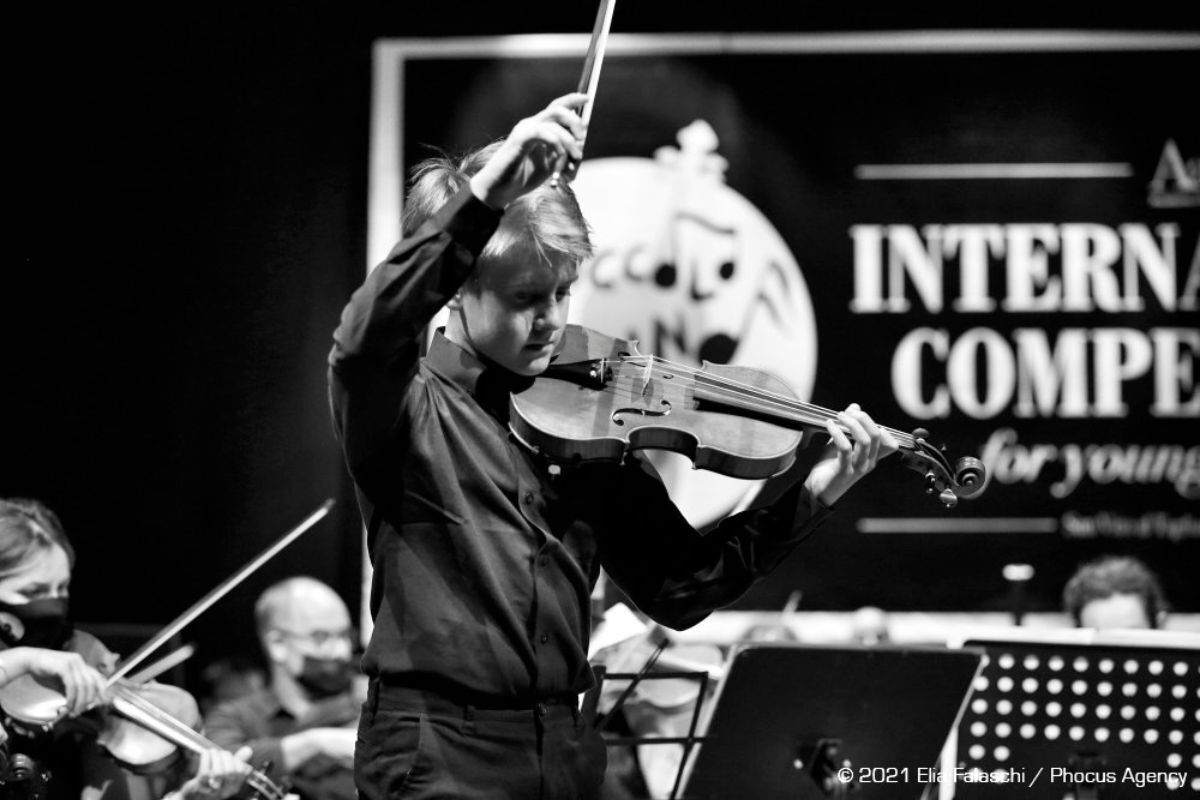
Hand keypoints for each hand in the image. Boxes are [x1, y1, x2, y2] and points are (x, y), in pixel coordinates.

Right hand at [5, 646, 109, 716]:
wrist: (29, 661)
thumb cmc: (45, 672)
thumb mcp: (61, 683)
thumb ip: (72, 691)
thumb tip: (80, 705)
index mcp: (82, 664)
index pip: (98, 678)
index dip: (104, 690)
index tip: (105, 702)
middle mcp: (80, 662)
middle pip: (92, 683)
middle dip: (89, 700)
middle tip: (81, 712)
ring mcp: (73, 662)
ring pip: (83, 686)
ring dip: (79, 702)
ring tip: (73, 712)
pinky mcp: (64, 666)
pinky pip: (72, 685)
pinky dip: (72, 697)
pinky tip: (68, 704)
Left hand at [179, 746, 250, 799]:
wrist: (194, 796)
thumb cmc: (212, 783)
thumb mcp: (227, 774)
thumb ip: (239, 762)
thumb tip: (248, 750)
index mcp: (234, 787)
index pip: (241, 771)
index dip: (237, 760)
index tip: (230, 756)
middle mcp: (224, 791)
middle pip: (231, 771)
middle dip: (226, 756)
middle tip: (220, 753)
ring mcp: (211, 791)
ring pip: (218, 772)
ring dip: (216, 756)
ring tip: (212, 752)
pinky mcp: (198, 787)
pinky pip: (205, 772)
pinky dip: (205, 758)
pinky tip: (205, 753)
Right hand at [469, 92, 587, 209]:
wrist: (499, 190)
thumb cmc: (522, 178)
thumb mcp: (550, 166)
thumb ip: (564, 153)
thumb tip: (582, 144)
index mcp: (538, 129)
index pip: (556, 107)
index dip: (572, 99)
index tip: (587, 98)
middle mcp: (531, 124)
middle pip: (558, 109)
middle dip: (575, 121)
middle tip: (583, 138)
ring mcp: (524, 129)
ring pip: (554, 121)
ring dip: (569, 140)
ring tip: (575, 158)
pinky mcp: (520, 138)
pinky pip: (545, 133)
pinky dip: (557, 145)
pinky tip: (559, 160)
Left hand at [803, 404, 897, 505]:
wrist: (818, 490)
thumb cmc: (831, 465)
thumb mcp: (841, 443)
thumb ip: (848, 427)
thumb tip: (855, 406)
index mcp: (872, 457)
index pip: (888, 440)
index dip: (874, 423)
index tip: (856, 414)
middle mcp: (870, 463)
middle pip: (876, 435)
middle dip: (863, 418)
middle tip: (846, 413)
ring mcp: (858, 468)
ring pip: (865, 441)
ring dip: (851, 424)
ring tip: (838, 416)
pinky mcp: (844, 472)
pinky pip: (845, 448)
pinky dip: (837, 433)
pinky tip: (829, 424)